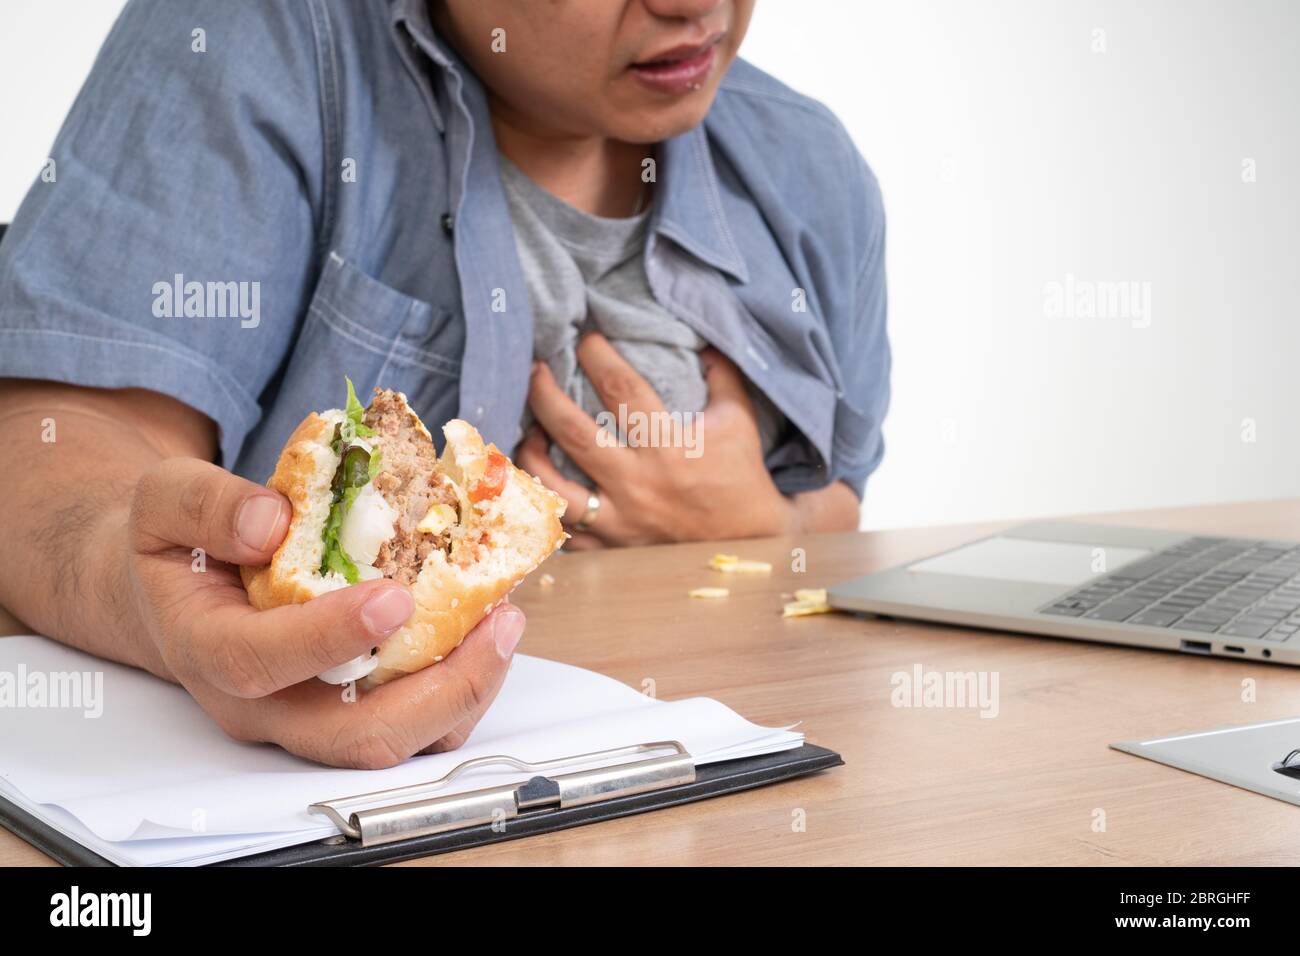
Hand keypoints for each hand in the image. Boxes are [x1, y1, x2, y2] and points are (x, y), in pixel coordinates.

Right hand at [123, 457, 521, 767]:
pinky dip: (463, 685)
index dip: (331, 637)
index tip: (394, 597)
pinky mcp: (351, 713)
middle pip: (353, 738)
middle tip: (496, 623)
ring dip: (465, 692)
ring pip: (398, 742)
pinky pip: (417, 722)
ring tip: (505, 624)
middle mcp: (263, 705)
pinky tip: (488, 628)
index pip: (262, 663)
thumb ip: (206, 505)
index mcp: (208, 649)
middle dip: (438, 691)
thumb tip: (271, 522)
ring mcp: (311, 719)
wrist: (177, 594)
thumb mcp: (166, 500)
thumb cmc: (180, 549)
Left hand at [519, 334, 794, 546]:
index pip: (622, 391)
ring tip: (529, 433)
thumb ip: (721, 375)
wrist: (749, 540)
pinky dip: (545, 508)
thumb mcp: (738, 420)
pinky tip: (537, 485)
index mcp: (668, 447)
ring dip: (532, 456)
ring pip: (553, 488)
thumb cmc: (741, 475)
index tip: (585, 338)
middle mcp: (637, 483)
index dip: (598, 358)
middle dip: (545, 395)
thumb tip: (702, 338)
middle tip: (535, 370)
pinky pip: (563, 530)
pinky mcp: (611, 547)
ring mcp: (620, 521)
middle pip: (574, 433)